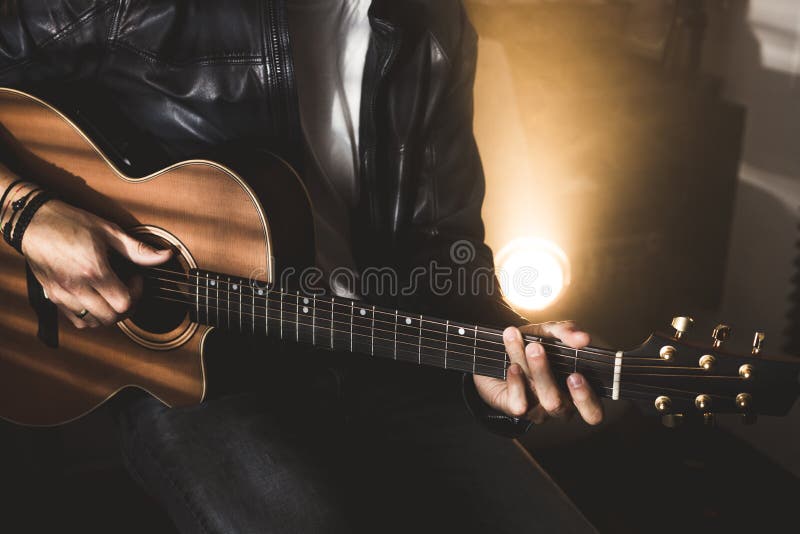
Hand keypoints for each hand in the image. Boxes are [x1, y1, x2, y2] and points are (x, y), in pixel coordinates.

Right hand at [20, 200, 171, 328]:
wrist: (33, 222)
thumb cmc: (69, 223)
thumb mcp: (108, 231)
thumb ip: (138, 249)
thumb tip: (165, 256)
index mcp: (93, 270)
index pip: (123, 302)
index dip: (136, 293)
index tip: (135, 278)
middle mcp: (76, 287)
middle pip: (110, 317)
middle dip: (126, 306)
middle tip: (127, 289)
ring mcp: (62, 294)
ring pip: (93, 322)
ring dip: (109, 314)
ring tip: (112, 294)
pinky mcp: (53, 296)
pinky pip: (76, 320)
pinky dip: (90, 317)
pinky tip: (96, 300)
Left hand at [474, 321, 603, 424]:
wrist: (499, 353)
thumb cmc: (534, 344)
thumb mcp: (549, 333)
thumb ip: (566, 332)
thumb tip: (583, 338)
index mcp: (577, 392)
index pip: (593, 412)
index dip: (586, 399)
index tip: (576, 375)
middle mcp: (561, 406)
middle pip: (559, 404)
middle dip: (546, 375)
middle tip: (536, 348)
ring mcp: (539, 411)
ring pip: (540, 399)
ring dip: (532, 369)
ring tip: (526, 346)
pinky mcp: (518, 409)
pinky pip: (519, 404)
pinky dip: (516, 383)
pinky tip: (513, 367)